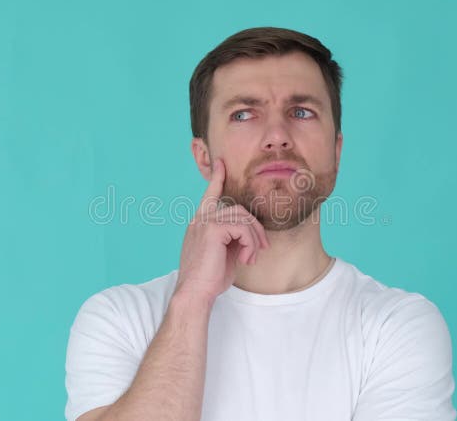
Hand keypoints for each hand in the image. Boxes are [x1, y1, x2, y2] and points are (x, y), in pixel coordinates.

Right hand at [174, 158, 269, 303]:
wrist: (195, 293)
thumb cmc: (210, 278)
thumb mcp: (225, 253)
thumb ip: (234, 237)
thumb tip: (250, 233)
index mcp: (201, 223)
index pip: (210, 195)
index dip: (217, 178)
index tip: (221, 164)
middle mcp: (200, 219)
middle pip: (239, 210)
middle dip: (255, 228)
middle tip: (261, 248)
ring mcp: (205, 222)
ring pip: (244, 219)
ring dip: (254, 239)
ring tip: (251, 257)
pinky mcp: (212, 229)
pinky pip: (243, 228)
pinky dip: (250, 244)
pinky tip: (246, 259)